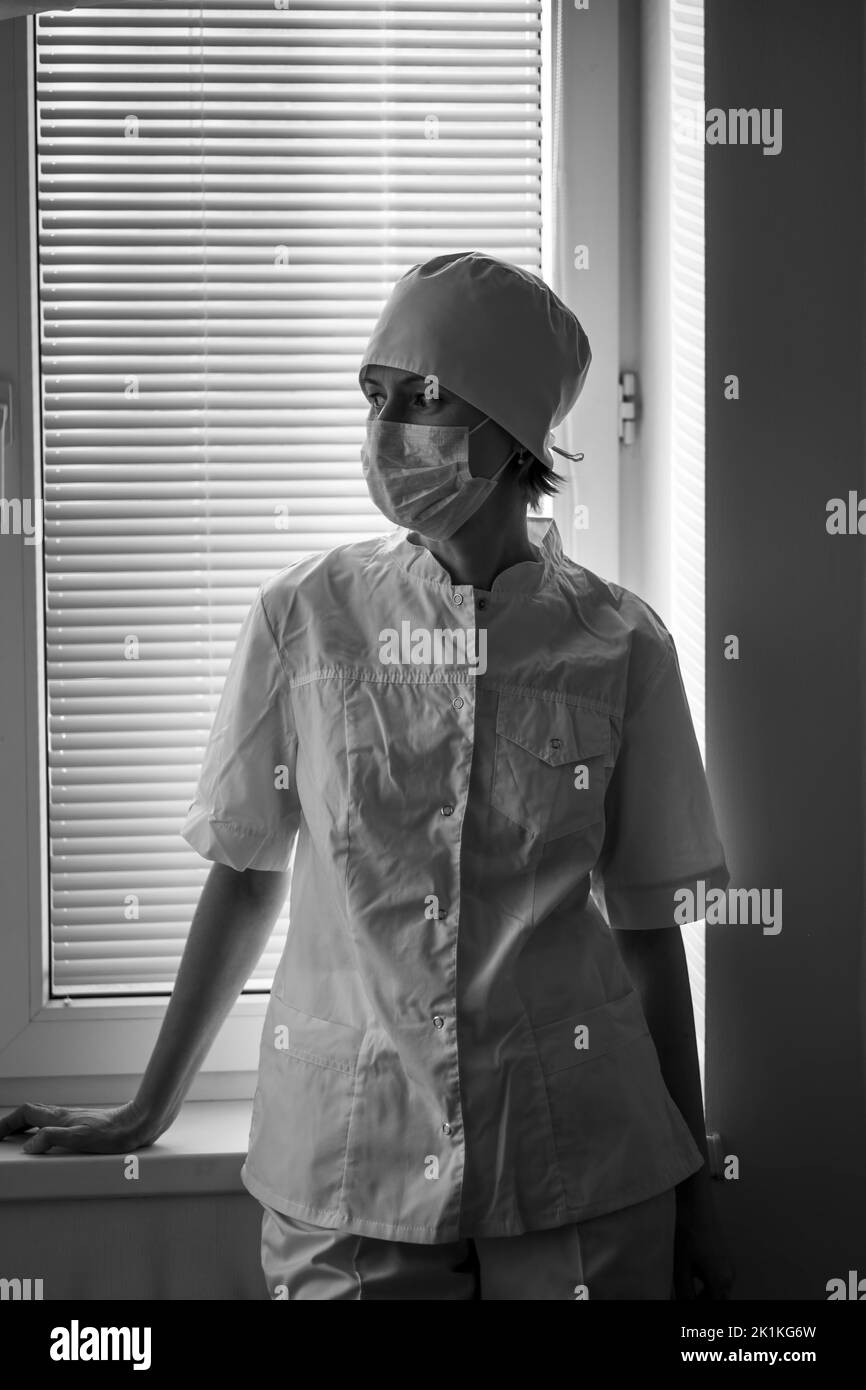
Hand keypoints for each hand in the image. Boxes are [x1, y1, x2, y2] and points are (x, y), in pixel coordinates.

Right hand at [0, 1099, 165, 1154]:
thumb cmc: (113, 1133)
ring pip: (43, 1117)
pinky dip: (42, 1128)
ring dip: (26, 1124)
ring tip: (17, 1136)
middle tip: (2, 1135)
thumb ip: (52, 1139)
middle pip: (31, 1113)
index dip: (7, 1122)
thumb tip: (29, 1146)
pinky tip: (48, 1137)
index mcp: (60, 1118)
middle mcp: (65, 1116)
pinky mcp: (85, 1124)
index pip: (25, 1114)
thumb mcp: (80, 1139)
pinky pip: (55, 1123)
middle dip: (13, 1122)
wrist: (139, 1124)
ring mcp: (75, 1119)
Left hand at [673, 1176, 735, 1299]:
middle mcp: (729, 1274)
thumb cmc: (687, 1230)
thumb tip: (685, 1303)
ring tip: (684, 1284)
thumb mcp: (680, 1267)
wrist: (694, 1200)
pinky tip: (688, 1270)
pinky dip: (704, 1280)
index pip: (714, 1306)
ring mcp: (727, 1263)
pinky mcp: (722, 1254)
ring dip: (703, 1291)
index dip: (699, 1306)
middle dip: (702, 1301)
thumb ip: (685, 1292)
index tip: (686, 1301)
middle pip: (717, 1300)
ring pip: (717, 1289)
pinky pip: (716, 1276)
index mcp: (721, 1281)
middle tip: (683, 1297)